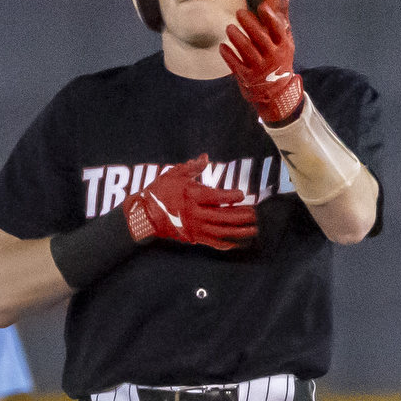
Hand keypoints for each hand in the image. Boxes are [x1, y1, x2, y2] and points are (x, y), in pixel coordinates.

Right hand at [124, 154, 256, 250]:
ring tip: (253, 229)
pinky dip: (224, 243)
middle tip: (256, 214)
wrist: (144, 216)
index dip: (231, 197)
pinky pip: (211, 242)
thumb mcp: (173, 174)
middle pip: (223, 216)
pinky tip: (236, 243)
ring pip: (221, 230)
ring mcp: (194, 227)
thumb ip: (192, 167)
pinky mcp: (192, 237)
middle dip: (241, 215)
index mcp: (192, 195)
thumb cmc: (159, 192)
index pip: (216, 197)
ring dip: (238, 231)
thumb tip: (206, 157)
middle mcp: (195, 213)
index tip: (242, 195)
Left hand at [219, 6, 302, 125]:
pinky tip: (222, 46)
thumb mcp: (286, 43)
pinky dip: (228, 54)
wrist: (277, 93)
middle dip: (249, 23)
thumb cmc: (280, 61)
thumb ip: (282, 20)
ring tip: (229, 28)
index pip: (277, 29)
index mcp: (283, 46)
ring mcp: (260, 68)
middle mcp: (273, 56)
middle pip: (260, 37)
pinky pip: (235, 64)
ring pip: (246, 49)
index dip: (270, 17)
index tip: (261, 6)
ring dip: (236, 36)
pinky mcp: (248, 77)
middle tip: (239, 13)